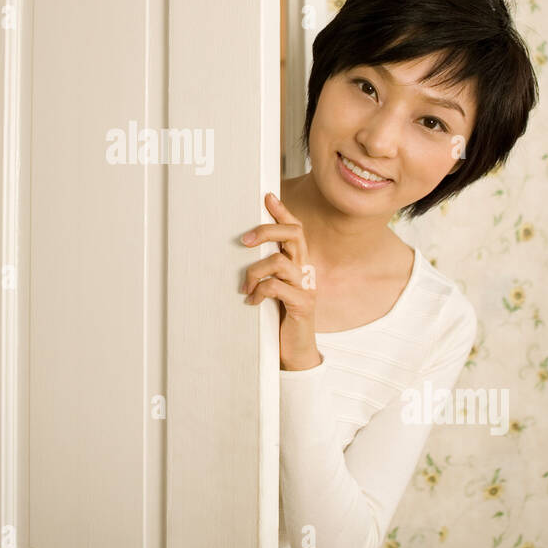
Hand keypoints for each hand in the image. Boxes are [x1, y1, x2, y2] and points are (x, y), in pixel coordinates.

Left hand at [240, 192, 321, 370]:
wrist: (295, 352)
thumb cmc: (281, 317)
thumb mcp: (274, 289)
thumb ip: (266, 270)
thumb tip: (242, 250)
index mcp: (298, 263)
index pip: (295, 230)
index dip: (282, 212)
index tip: (268, 196)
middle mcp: (305, 270)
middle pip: (293, 235)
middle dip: (267, 230)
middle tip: (244, 240)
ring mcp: (306, 286)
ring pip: (279, 262)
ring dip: (254, 272)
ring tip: (245, 288)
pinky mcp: (302, 304)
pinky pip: (275, 287)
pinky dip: (259, 292)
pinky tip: (251, 302)